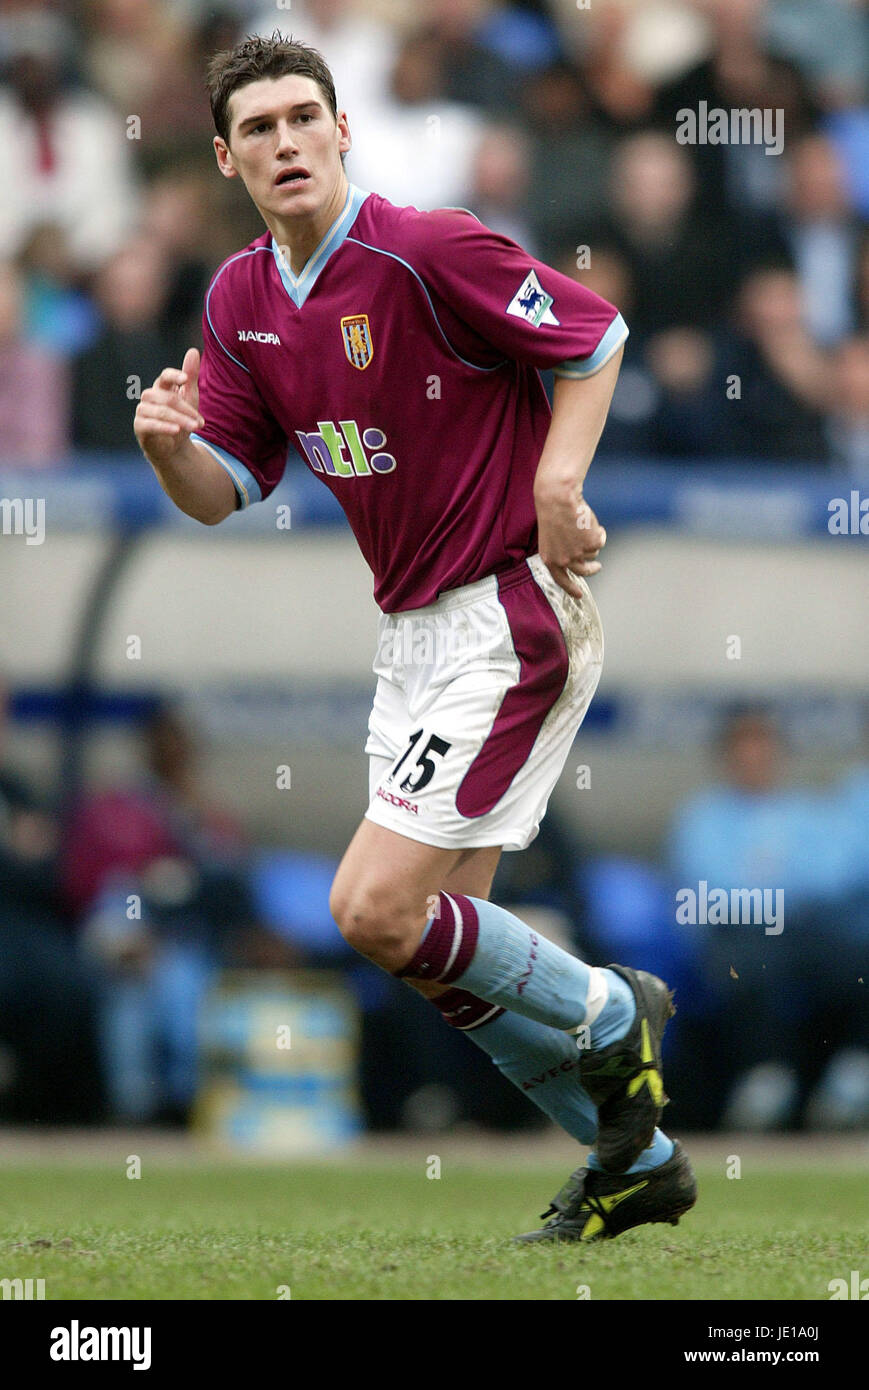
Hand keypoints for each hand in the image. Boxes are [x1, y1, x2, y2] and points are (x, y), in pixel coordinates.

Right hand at [133, 347, 204, 463]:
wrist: (174, 447)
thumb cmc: (181, 419)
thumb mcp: (190, 397)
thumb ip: (191, 376)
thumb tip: (193, 350)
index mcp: (161, 387)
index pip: (165, 376)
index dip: (174, 376)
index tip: (185, 379)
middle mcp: (149, 396)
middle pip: (167, 398)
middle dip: (186, 410)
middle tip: (200, 422)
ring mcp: (142, 410)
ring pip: (161, 411)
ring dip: (180, 420)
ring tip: (195, 427)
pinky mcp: (139, 426)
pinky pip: (150, 424)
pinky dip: (164, 427)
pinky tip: (176, 430)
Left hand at [536, 487, 605, 599]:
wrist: (558, 498)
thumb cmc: (551, 512)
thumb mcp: (550, 538)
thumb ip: (561, 551)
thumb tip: (577, 560)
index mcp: (550, 559)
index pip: (561, 580)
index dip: (571, 589)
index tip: (578, 595)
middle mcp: (564, 560)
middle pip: (583, 571)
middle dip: (592, 569)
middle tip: (597, 567)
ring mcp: (579, 553)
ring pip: (593, 553)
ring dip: (591, 541)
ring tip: (583, 526)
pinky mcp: (592, 543)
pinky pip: (601, 541)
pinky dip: (599, 532)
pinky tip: (590, 522)